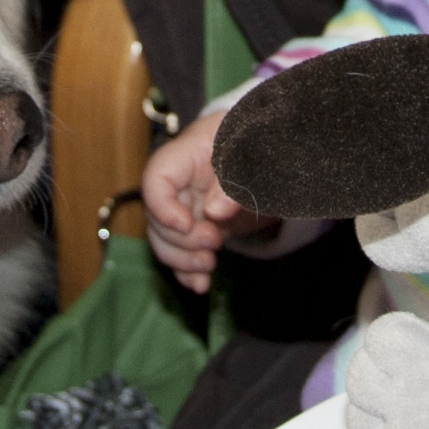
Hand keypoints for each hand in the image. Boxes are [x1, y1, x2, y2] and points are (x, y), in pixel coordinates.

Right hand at [140, 111, 278, 293]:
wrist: (272, 155)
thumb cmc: (260, 143)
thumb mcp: (254, 153)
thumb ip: (235, 179)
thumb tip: (215, 211)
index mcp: (188, 154)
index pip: (156, 178)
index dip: (162, 206)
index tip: (186, 225)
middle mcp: (180, 183)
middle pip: (156, 216)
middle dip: (181, 238)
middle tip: (214, 241)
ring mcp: (187, 206)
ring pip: (163, 239)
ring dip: (181, 260)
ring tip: (208, 266)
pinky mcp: (198, 227)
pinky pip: (181, 252)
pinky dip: (188, 272)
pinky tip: (201, 285)